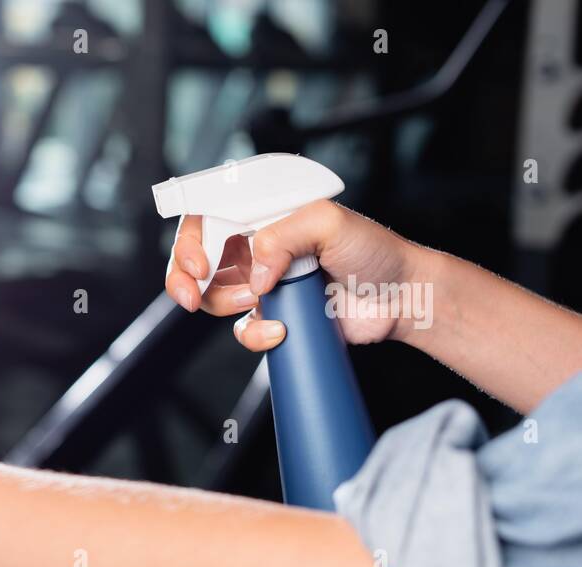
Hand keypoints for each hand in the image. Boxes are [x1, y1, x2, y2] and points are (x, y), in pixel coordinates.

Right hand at [164, 200, 424, 351]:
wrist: (398, 298)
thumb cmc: (373, 251)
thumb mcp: (330, 222)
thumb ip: (285, 235)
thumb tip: (256, 271)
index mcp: (264, 216)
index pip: (206, 217)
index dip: (190, 240)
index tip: (199, 263)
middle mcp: (256, 247)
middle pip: (194, 259)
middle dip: (183, 279)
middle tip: (193, 295)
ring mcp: (260, 284)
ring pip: (212, 298)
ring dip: (227, 304)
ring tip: (263, 298)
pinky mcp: (271, 316)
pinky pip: (242, 331)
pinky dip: (256, 334)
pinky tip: (281, 328)